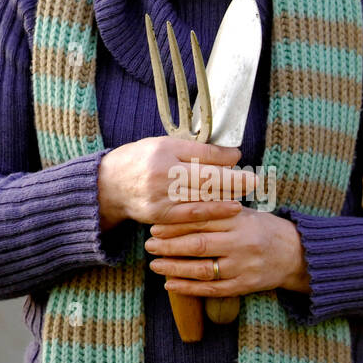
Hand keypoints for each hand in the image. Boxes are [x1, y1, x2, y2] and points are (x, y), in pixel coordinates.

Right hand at [98, 137, 256, 229]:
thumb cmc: (139, 160)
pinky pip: (190, 216)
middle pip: (204, 178)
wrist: (108, 185)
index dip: (223, 157)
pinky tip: (229, 210)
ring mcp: (159, 197)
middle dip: (233, 180)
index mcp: (163, 151)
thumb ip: (194, 150)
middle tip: (255, 181)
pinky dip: (212, 213)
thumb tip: (231, 155)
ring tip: (245, 195)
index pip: (200, 153)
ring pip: (200, 198)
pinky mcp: (158, 216)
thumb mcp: (162, 145)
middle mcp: (161, 174)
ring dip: (226, 197)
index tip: (240, 157)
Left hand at [143, 208, 310, 295]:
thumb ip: (215, 206)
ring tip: (154, 264)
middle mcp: (241, 243)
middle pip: (199, 244)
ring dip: (174, 268)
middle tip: (149, 244)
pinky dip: (189, 288)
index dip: (176, 224)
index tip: (155, 225)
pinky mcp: (245, 285)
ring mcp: (243, 266)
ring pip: (203, 269)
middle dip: (170, 245)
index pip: (202, 220)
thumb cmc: (260, 227)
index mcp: (238, 219)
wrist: (294, 253)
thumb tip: (178, 198)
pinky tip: (170, 284)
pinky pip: (212, 289)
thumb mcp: (242, 212)